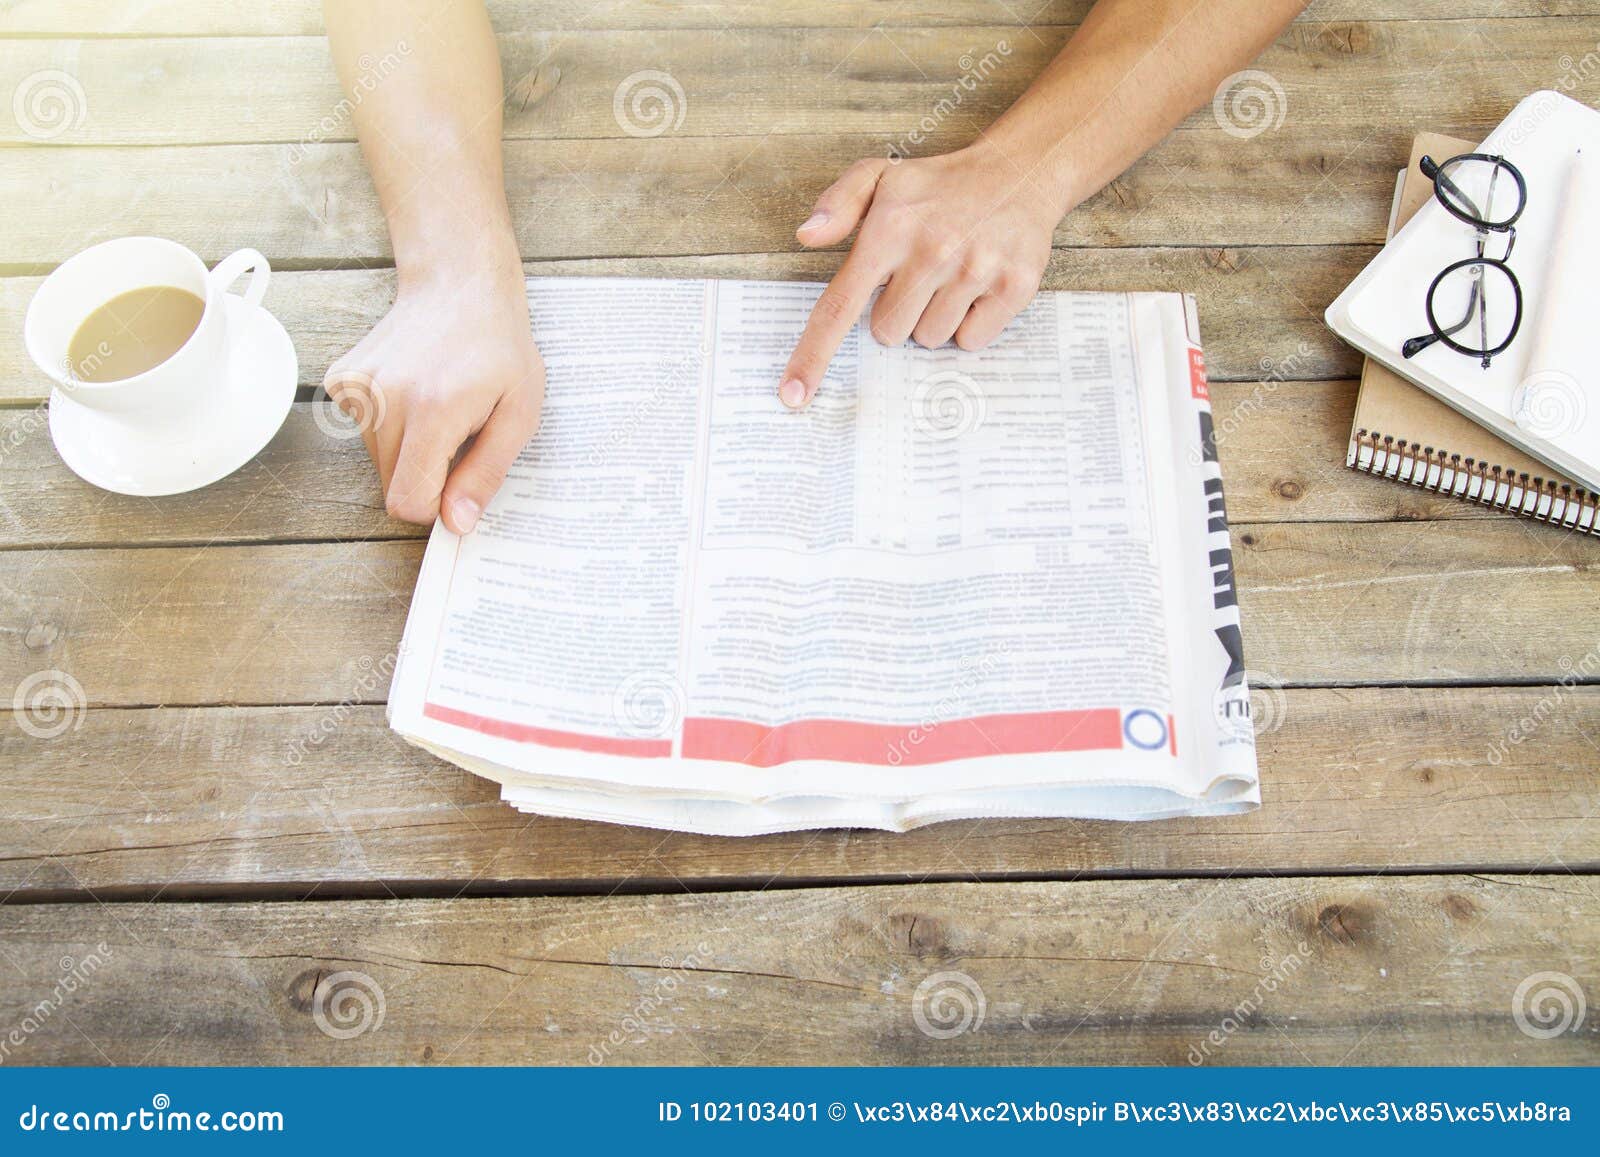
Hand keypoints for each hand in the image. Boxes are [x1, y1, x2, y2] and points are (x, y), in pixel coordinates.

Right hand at [323, 264, 544, 533]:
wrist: (459, 286)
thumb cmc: (499, 350)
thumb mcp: (519, 416)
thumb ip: (485, 474)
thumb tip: (455, 524)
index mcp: (434, 411)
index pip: (407, 501)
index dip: (435, 506)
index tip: (458, 484)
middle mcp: (385, 399)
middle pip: (392, 485)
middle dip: (426, 476)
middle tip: (458, 436)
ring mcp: (356, 387)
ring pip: (378, 461)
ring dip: (409, 449)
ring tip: (438, 407)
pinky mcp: (340, 380)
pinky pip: (364, 432)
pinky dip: (390, 425)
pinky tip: (414, 390)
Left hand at [779, 143, 1059, 407]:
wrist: (1021, 171)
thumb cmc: (940, 185)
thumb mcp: (881, 176)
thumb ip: (839, 204)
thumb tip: (807, 236)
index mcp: (889, 229)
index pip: (840, 306)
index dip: (813, 356)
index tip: (793, 395)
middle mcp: (931, 251)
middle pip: (888, 334)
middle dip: (896, 312)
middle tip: (918, 275)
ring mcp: (975, 270)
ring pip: (930, 339)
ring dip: (934, 317)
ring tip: (950, 275)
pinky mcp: (1013, 287)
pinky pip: (971, 340)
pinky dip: (970, 323)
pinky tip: (977, 285)